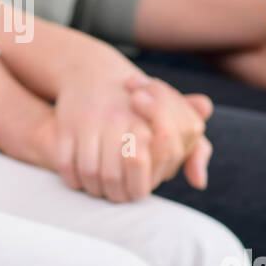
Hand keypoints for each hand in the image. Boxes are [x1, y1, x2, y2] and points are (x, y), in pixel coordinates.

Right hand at [49, 47, 201, 201]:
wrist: (93, 71)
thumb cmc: (142, 104)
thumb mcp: (177, 120)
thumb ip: (196, 150)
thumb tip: (199, 182)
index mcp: (149, 120)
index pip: (144, 175)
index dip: (141, 183)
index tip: (138, 182)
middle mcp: (119, 118)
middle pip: (115, 176)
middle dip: (115, 192)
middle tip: (116, 194)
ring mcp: (90, 121)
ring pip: (89, 172)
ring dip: (93, 187)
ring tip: (100, 189)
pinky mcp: (66, 125)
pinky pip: (66, 164)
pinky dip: (72, 178)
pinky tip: (81, 179)